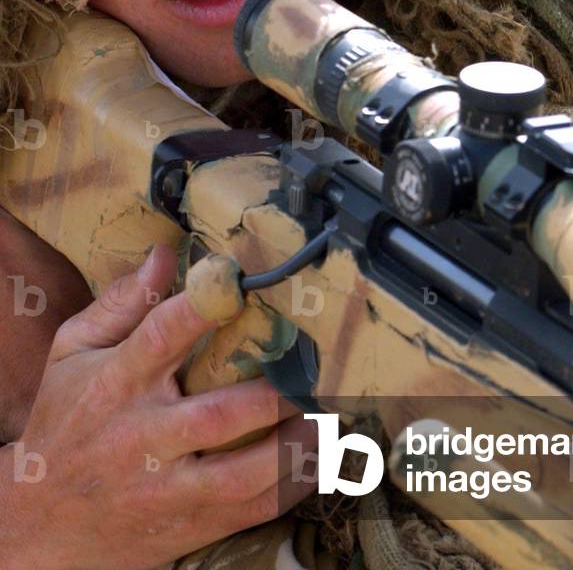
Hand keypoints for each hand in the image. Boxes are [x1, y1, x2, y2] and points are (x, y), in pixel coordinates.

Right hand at [0, 245, 317, 569]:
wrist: (38, 523)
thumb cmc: (64, 422)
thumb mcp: (72, 353)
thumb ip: (121, 303)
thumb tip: (165, 253)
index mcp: (116, 384)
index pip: (161, 337)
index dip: (204, 306)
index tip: (241, 280)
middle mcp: (143, 437)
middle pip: (219, 416)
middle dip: (274, 393)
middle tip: (313, 367)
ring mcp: (167, 488)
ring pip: (244, 474)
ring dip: (295, 446)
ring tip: (328, 415)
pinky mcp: (187, 525)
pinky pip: (251, 510)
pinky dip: (292, 487)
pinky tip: (318, 459)